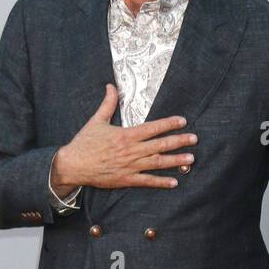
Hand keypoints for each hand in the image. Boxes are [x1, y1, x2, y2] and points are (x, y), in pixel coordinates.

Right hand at [55, 86, 197, 190]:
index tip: (182, 121)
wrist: (73, 164)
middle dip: (179, 141)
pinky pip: (147, 181)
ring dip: (175, 161)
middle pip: (160, 145)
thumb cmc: (85, 142)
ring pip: (158, 163)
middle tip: (194, 139)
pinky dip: (161, 182)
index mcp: (126, 135)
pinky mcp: (126, 179)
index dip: (169, 124)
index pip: (153, 127)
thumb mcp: (96, 120)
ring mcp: (130, 166)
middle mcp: (131, 150)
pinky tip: (174, 182)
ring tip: (190, 159)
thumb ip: (108, 104)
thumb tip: (110, 86)